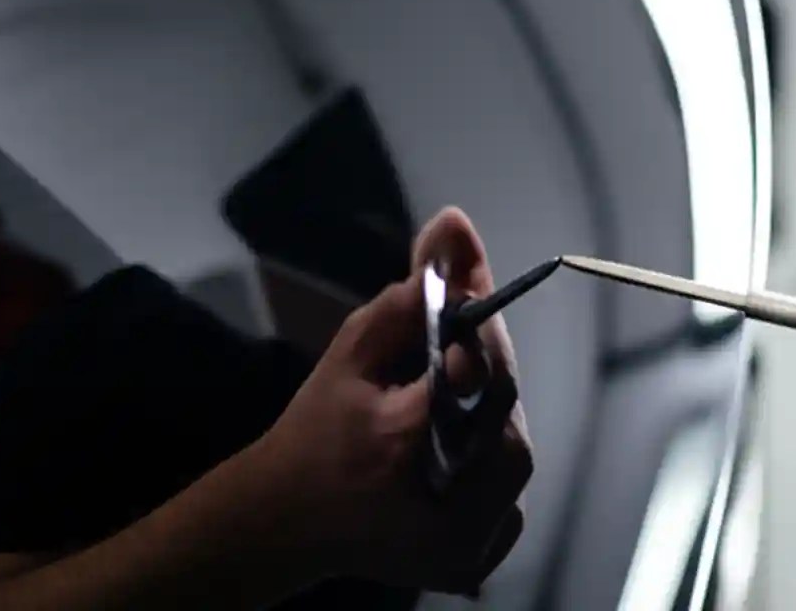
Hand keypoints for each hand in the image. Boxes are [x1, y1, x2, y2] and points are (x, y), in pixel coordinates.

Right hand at [248, 207, 532, 593]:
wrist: (283, 523)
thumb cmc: (313, 434)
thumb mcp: (349, 356)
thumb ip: (405, 298)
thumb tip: (454, 228)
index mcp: (401, 445)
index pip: (476, 379)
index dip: (483, 340)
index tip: (474, 303)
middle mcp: (441, 508)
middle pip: (506, 424)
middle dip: (491, 379)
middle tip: (466, 354)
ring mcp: (458, 547)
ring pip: (512, 464)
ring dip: (494, 423)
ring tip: (458, 400)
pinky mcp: (467, 567)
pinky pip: (507, 504)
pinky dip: (491, 471)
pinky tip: (457, 449)